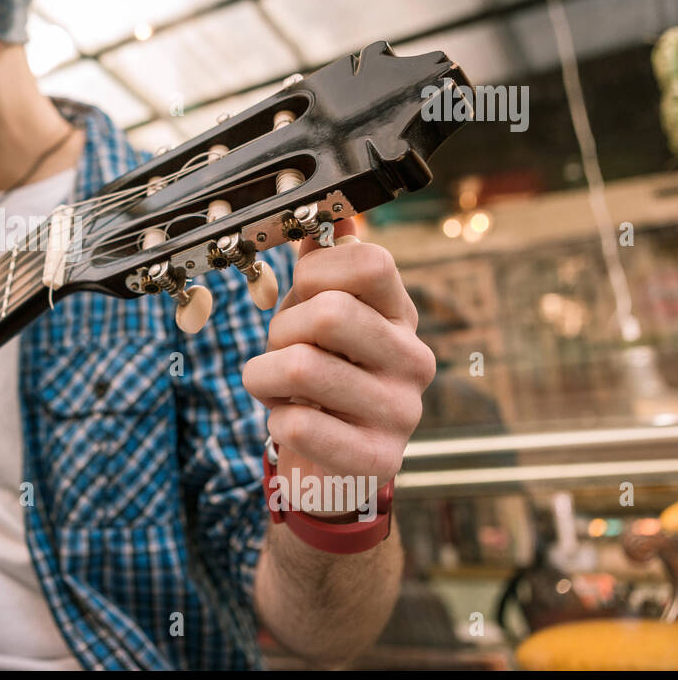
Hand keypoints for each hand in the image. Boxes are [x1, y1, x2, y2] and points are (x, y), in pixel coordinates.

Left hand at [241, 220, 434, 514]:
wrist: (334, 462)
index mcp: (401, 315)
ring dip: (265, 376)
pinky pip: (297, 425)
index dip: (315, 271)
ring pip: (301, 368)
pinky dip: (275, 420)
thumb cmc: (324, 374)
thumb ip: (326, 268)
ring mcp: (402, 412)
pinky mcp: (379, 460)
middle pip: (329, 313)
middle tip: (280, 349)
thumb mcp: (323, 316)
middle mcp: (414, 360)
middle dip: (280, 329)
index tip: (302, 295)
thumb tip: (336, 217)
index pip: (370, 262)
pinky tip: (291, 421)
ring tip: (278, 387)